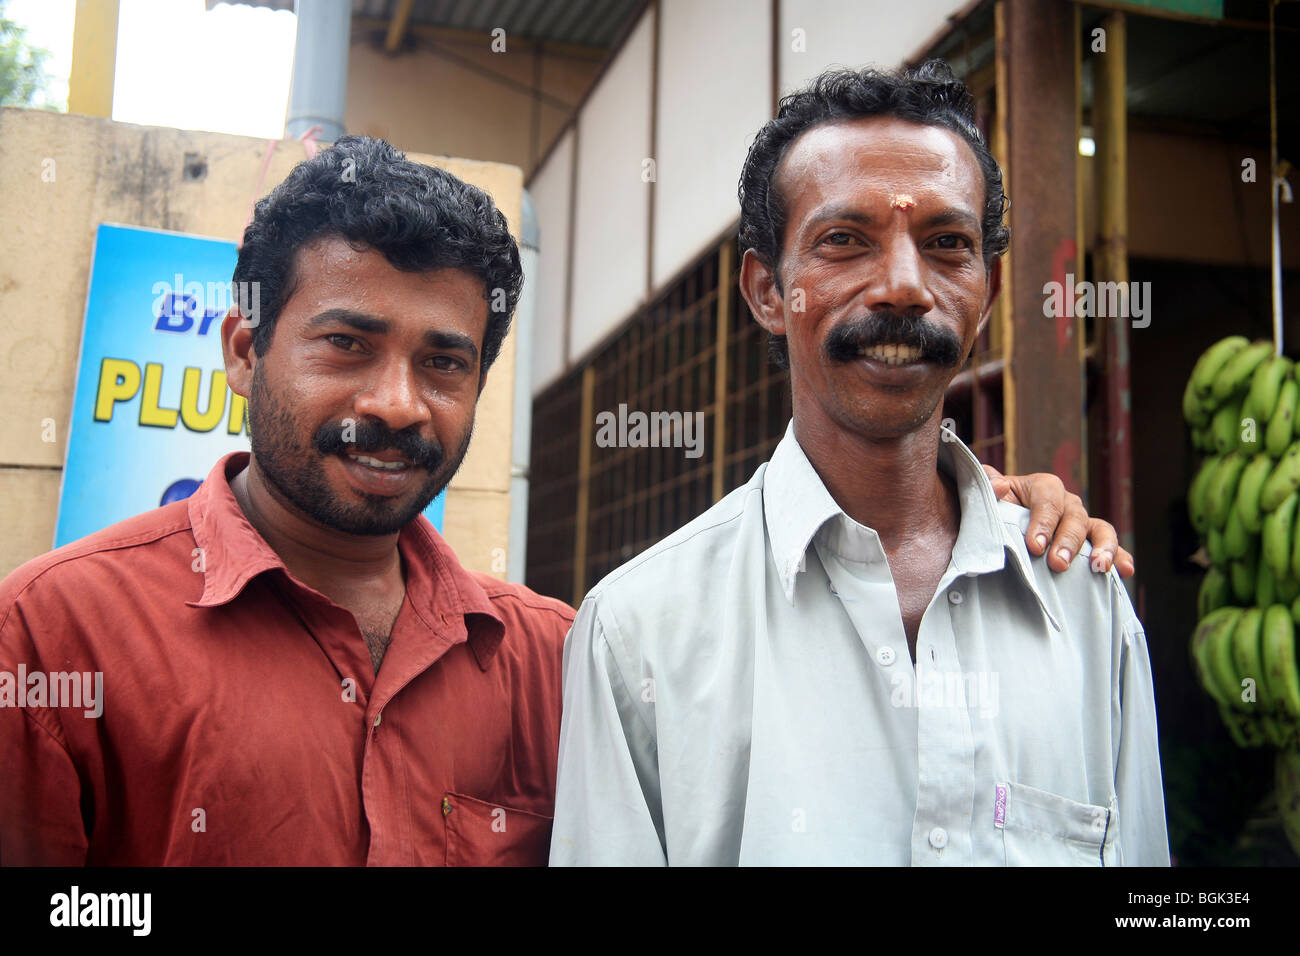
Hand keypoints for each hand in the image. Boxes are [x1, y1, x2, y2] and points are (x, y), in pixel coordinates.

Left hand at [982, 465, 1134, 577]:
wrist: (1005, 523)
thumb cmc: (998, 510)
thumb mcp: (990, 497)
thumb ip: (988, 486)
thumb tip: (997, 487)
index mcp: (1043, 487)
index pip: (1048, 499)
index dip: (1043, 521)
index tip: (1034, 546)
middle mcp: (1067, 503)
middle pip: (1075, 517)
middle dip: (1067, 541)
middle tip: (1058, 564)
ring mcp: (1083, 522)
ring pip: (1100, 529)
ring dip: (1103, 547)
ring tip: (1099, 567)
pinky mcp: (1092, 542)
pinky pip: (1112, 548)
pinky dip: (1121, 557)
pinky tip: (1125, 571)